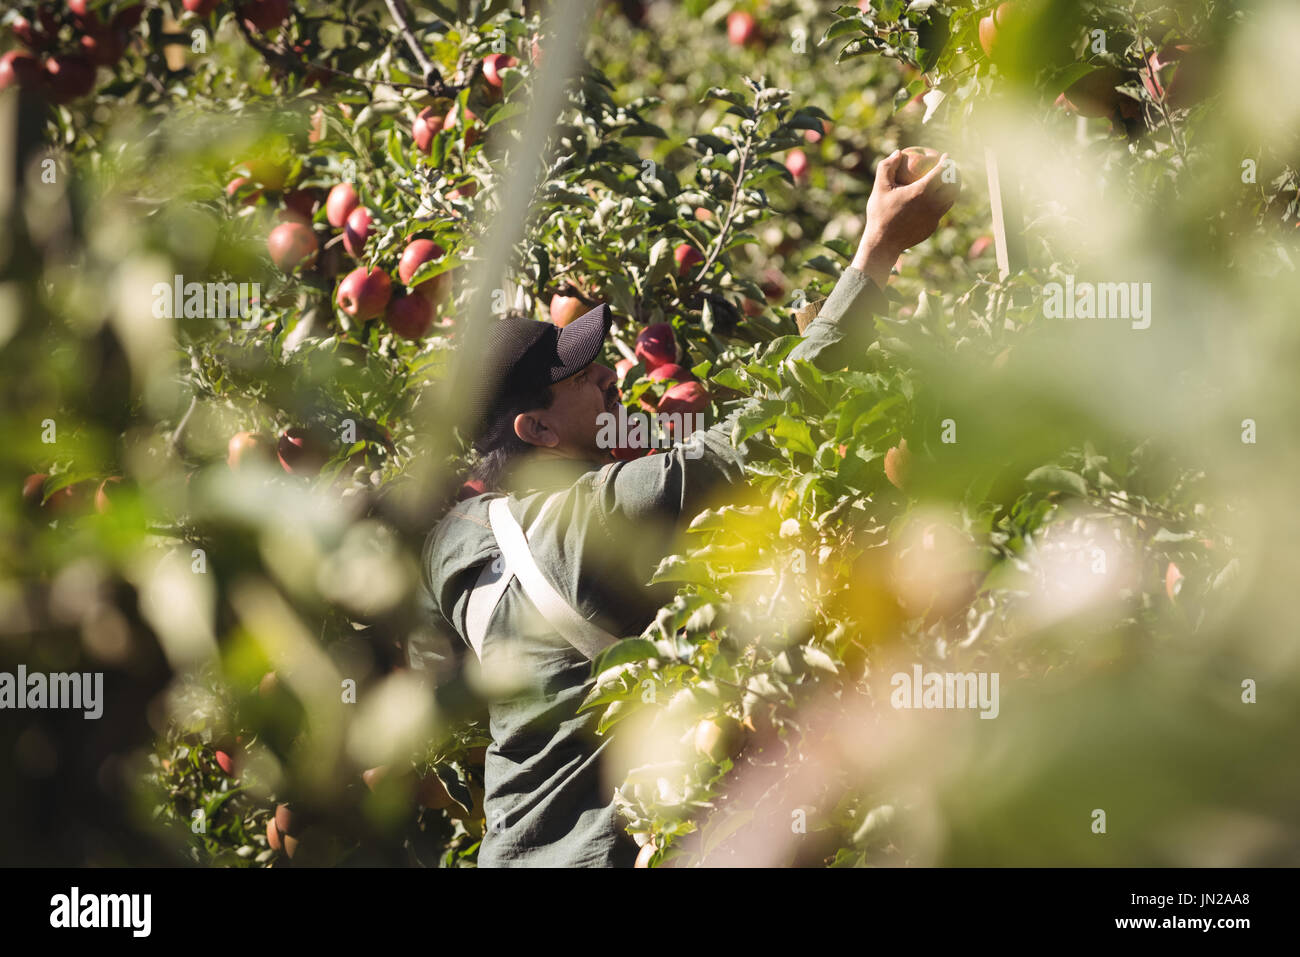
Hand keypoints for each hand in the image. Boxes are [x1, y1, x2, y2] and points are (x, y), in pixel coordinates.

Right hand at [853, 149, 956, 284]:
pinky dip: (941, 204)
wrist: (883, 243)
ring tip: (948, 184)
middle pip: (951, 185)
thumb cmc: (880, 214)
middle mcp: (933, 204)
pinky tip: (936, 202)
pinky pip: (940, 212)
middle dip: (954, 174)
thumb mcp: (879, 188)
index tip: (946, 156)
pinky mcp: (932, 227)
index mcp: (922, 192)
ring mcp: (934, 217)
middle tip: (951, 169)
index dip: (946, 162)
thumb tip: (897, 153)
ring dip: (951, 190)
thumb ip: (887, 167)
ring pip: (949, 200)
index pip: (941, 172)